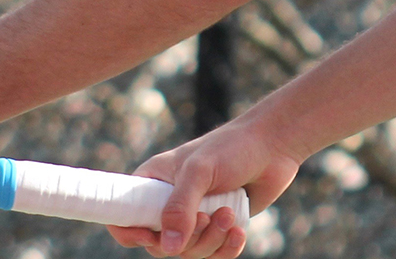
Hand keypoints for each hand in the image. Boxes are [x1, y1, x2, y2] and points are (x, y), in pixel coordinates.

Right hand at [106, 120, 300, 258]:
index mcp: (153, 183)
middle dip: (187, 239)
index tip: (150, 235)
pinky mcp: (219, 227)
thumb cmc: (231, 148)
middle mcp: (169, 202)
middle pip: (161, 245)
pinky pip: (214, 254)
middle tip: (208, 217)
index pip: (123, 216)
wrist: (272, 146)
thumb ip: (180, 207)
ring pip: (190, 252)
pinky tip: (239, 231)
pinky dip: (226, 248)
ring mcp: (194, 217)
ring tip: (229, 214)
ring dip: (212, 240)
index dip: (129, 233)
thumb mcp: (199, 171)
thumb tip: (168, 247)